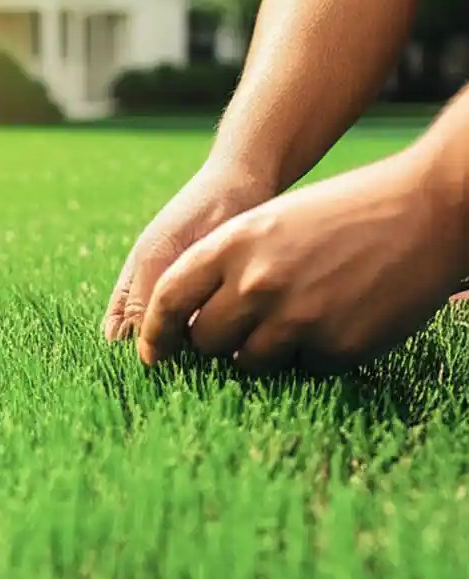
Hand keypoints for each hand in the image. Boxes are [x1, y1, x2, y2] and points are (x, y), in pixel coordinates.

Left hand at [137, 147, 468, 373]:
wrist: (426, 210)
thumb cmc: (341, 212)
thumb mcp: (269, 223)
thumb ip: (226, 265)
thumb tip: (186, 318)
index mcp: (233, 244)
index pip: (170, 299)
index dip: (155, 332)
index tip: (152, 354)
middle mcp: (256, 283)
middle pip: (206, 341)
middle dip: (216, 342)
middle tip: (243, 327)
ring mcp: (296, 318)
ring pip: (249, 362)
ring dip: (263, 350)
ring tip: (298, 315)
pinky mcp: (334, 347)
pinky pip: (302, 367)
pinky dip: (311, 352)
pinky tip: (337, 317)